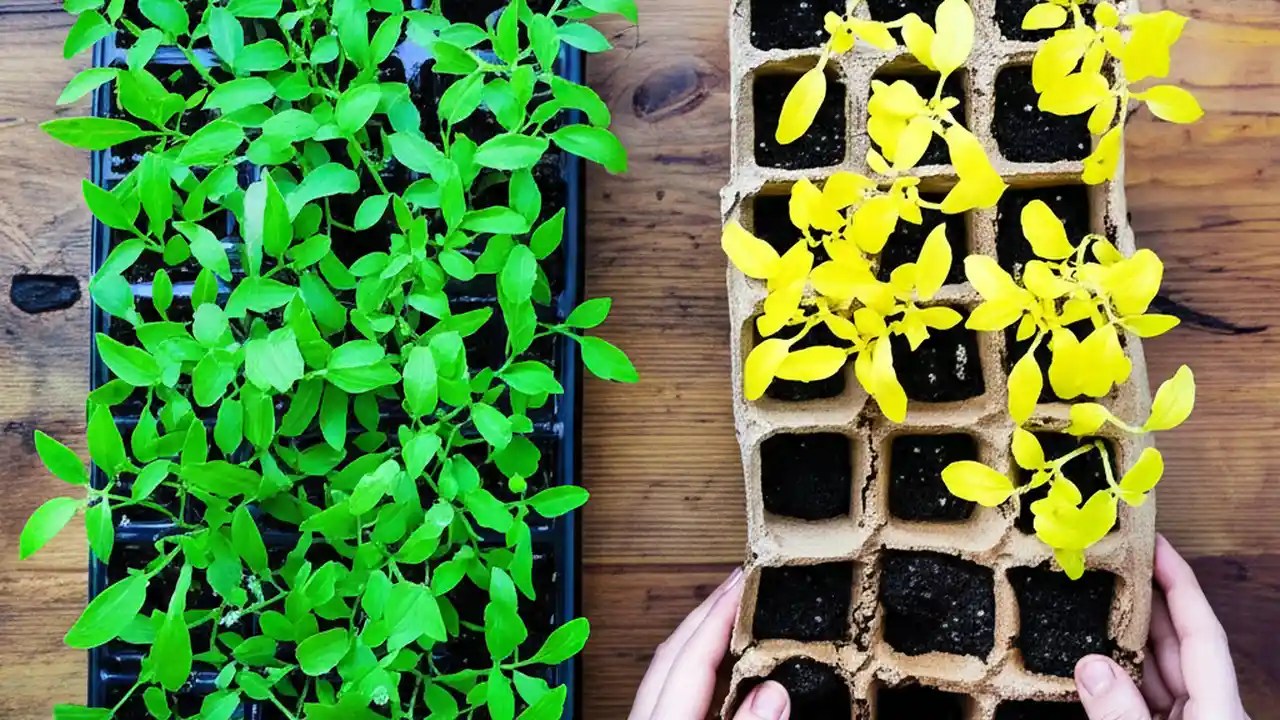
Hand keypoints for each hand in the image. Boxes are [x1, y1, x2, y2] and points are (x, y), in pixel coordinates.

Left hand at [628, 569, 790, 719]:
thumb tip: (773, 693)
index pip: (691, 657)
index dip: (719, 616)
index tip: (744, 581)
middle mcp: (646, 718)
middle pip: (672, 652)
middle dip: (706, 612)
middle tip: (739, 581)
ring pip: (668, 667)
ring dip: (701, 635)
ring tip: (733, 610)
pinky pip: (671, 688)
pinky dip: (697, 665)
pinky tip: (720, 662)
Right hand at [1075, 535, 1249, 719]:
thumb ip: (1122, 713)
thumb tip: (1090, 665)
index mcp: (1219, 711)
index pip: (1202, 634)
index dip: (1181, 583)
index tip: (1157, 545)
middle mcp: (1208, 710)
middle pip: (1178, 645)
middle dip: (1146, 601)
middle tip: (1115, 561)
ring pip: (1155, 669)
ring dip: (1124, 635)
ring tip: (1095, 597)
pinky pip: (1142, 694)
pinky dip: (1118, 672)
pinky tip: (1094, 653)